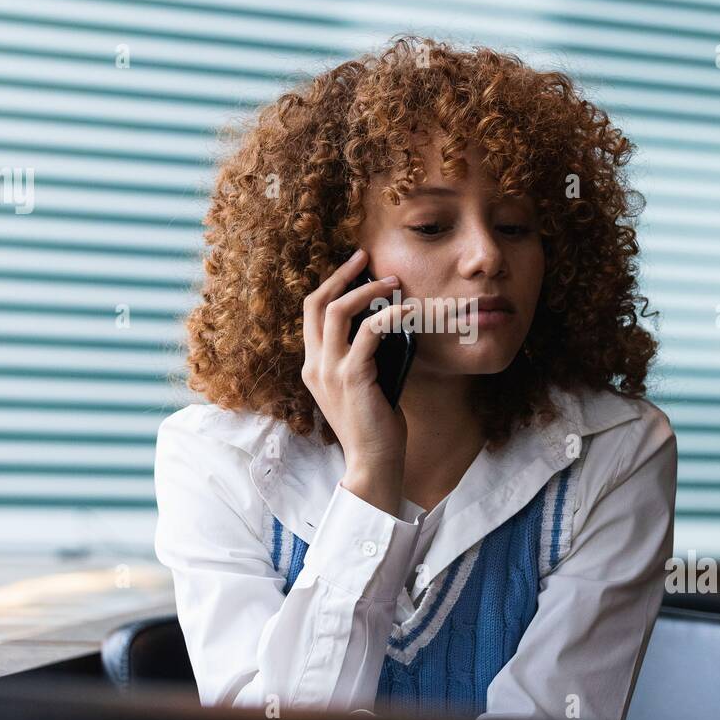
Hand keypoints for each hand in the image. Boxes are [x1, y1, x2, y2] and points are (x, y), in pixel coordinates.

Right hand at [301, 247, 409, 474]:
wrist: (373, 461)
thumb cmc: (374, 424)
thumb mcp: (362, 384)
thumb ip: (363, 356)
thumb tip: (386, 323)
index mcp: (313, 365)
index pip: (311, 313)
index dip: (332, 285)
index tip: (356, 268)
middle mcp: (315, 365)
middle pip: (316, 303)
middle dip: (341, 275)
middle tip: (366, 257)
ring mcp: (330, 371)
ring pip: (338, 311)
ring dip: (367, 290)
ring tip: (394, 282)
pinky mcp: (353, 378)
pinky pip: (369, 333)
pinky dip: (389, 316)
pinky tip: (408, 310)